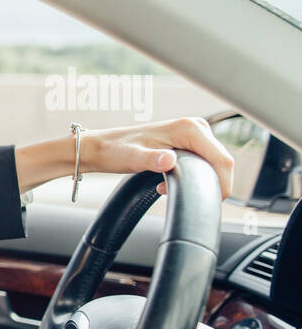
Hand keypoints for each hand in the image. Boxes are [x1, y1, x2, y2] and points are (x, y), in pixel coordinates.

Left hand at [81, 117, 234, 198]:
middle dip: (205, 183)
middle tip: (173, 192)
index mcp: (189, 129)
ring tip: (164, 187)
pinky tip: (165, 183)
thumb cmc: (116, 151)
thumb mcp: (132, 158)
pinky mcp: (191, 143)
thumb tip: (168, 161)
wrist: (105, 148)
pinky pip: (203, 164)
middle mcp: (196, 128)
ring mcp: (195, 135)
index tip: (211, 200)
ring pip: (212, 165)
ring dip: (196, 181)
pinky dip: (190, 178)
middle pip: (221, 163)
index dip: (222, 183)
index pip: (222, 159)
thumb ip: (152, 160)